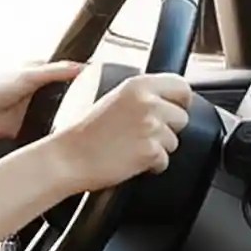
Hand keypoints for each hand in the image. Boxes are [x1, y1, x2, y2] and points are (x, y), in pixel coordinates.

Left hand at [0, 61, 85, 140]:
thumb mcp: (29, 75)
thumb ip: (55, 71)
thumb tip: (80, 67)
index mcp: (35, 71)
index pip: (63, 70)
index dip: (78, 74)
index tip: (96, 77)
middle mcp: (36, 89)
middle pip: (63, 92)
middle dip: (74, 96)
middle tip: (90, 100)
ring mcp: (34, 107)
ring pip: (58, 110)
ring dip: (64, 113)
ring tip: (79, 116)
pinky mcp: (31, 124)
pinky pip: (48, 126)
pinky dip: (55, 127)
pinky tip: (63, 129)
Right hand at [44, 73, 192, 193]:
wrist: (68, 158)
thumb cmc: (83, 132)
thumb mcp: (112, 99)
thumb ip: (140, 95)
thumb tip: (166, 100)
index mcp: (137, 85)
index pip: (181, 86)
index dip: (180, 101)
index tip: (174, 109)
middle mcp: (148, 103)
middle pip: (182, 117)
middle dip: (168, 128)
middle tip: (142, 134)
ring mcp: (150, 127)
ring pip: (174, 141)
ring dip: (158, 148)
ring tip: (132, 147)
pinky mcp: (150, 151)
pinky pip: (164, 161)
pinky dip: (151, 165)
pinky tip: (131, 160)